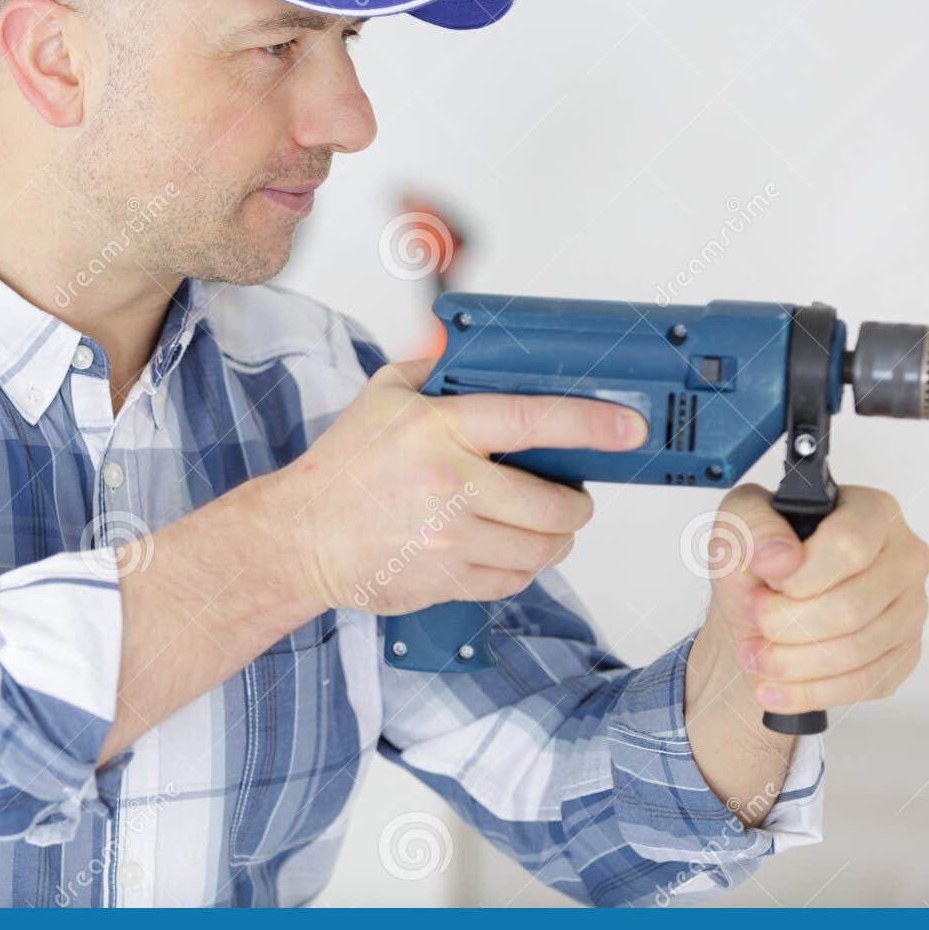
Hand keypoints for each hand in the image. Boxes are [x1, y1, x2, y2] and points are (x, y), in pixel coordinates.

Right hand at [262, 359, 648, 614]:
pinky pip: (514, 580)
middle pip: (554, 503)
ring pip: (542, 548)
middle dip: (576, 503)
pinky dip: (522, 568)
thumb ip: (432, 369)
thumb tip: (471, 349)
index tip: (628, 428)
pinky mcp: (447, 580)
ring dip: (555, 538)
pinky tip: (507, 551)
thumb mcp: (382, 397)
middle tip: (571, 496)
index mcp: (438, 430)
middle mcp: (450, 485)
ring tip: (543, 526)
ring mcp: (451, 538)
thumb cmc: (342, 468)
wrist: (300, 537)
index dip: (590, 424)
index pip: (532, 420)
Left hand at [697, 484, 928, 720]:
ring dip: (791, 661)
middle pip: (852, 606)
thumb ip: (754, 527)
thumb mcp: (737, 523)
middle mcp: (904, 558)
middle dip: (787, 621)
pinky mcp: (903, 655)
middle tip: (751, 617)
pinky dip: (809, 691)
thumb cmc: (755, 560)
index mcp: (872, 512)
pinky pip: (864, 684)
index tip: (764, 581)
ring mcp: (910, 609)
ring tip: (751, 653)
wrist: (756, 612)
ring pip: (857, 650)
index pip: (849, 545)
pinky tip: (773, 688)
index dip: (801, 574)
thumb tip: (781, 559)